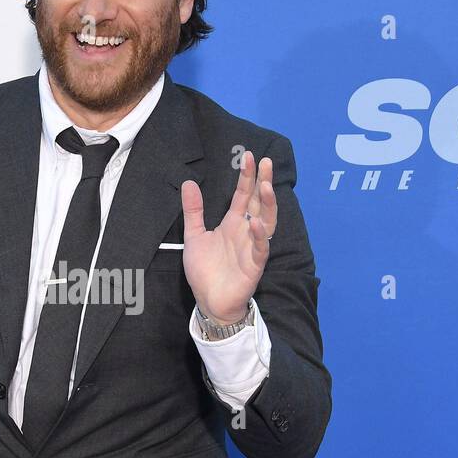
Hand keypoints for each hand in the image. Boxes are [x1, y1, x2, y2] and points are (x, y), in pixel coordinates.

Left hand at [181, 149, 276, 323]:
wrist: (209, 301)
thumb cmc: (205, 271)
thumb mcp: (194, 236)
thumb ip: (194, 211)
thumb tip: (189, 182)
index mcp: (233, 223)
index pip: (243, 195)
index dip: (246, 176)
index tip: (248, 156)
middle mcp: (246, 231)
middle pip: (258, 202)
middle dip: (262, 182)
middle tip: (265, 162)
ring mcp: (252, 247)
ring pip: (266, 221)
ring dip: (267, 204)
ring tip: (266, 186)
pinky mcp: (254, 265)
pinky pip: (261, 248)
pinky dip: (260, 236)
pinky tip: (257, 223)